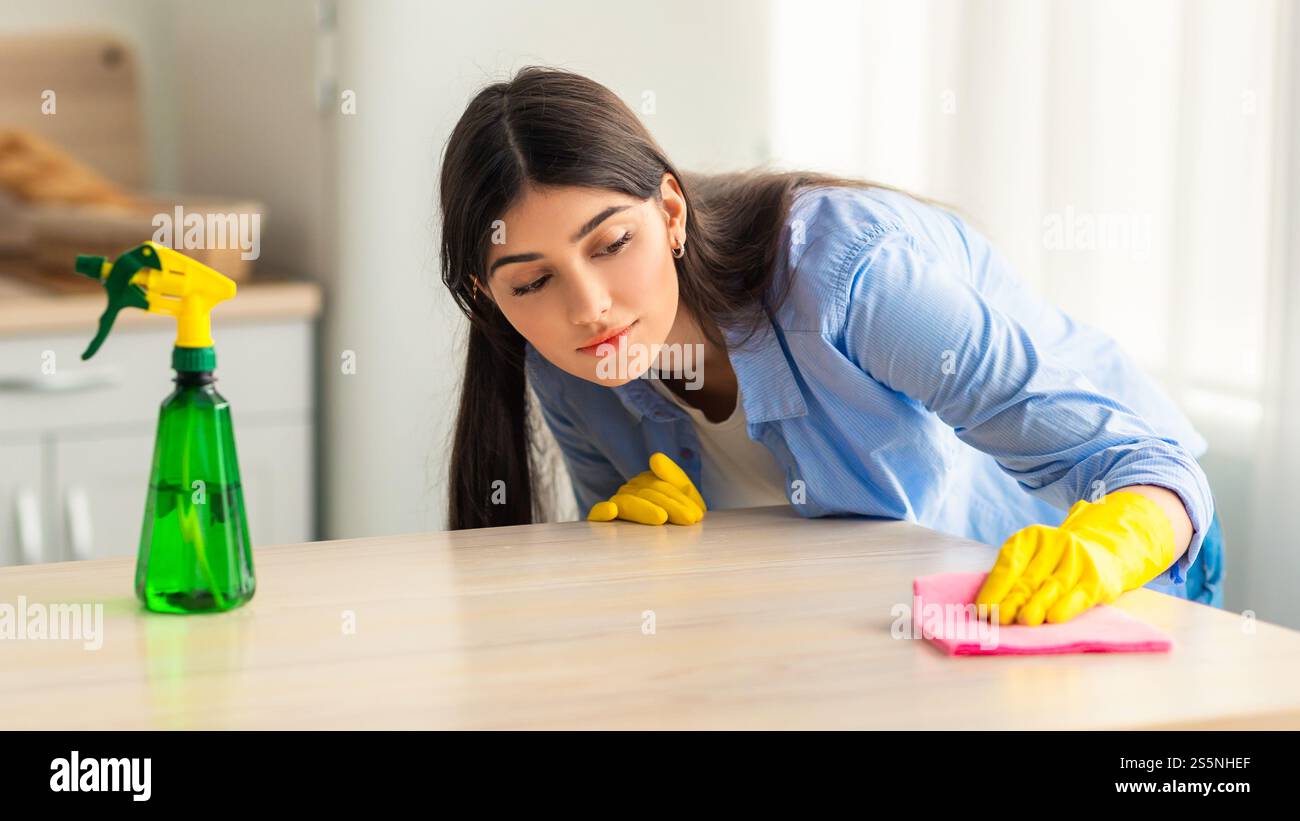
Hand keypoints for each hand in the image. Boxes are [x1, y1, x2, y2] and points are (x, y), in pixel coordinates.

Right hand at [587, 452, 706, 525]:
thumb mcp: (683, 498)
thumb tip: (654, 458)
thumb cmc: (677, 520)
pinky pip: (597, 513)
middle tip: (689, 519)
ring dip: (644, 509)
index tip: (695, 516)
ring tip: (662, 517)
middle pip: (647, 494)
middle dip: (670, 505)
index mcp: (645, 483)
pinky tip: (611, 510)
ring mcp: (614, 504)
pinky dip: (602, 511)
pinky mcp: (600, 520)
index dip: (679, 500)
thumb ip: (672, 476)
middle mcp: (628, 491)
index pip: (660, 486)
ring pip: (627, 503)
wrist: (668, 551)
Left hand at [975, 490, 1176, 625]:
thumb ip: (1013, 581)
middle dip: (1012, 601)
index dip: (995, 588)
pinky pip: (1079, 595)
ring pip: (1052, 587)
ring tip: (1024, 620)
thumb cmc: (1054, 565)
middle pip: (1028, 579)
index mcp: (1031, 537)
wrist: (1104, 555)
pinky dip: (1066, 607)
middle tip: (999, 619)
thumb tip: (989, 611)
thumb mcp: (1032, 562)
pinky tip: (1054, 617)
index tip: (983, 610)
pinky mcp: (1096, 578)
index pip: (1009, 564)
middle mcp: (1054, 543)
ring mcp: (1077, 559)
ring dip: (1037, 605)